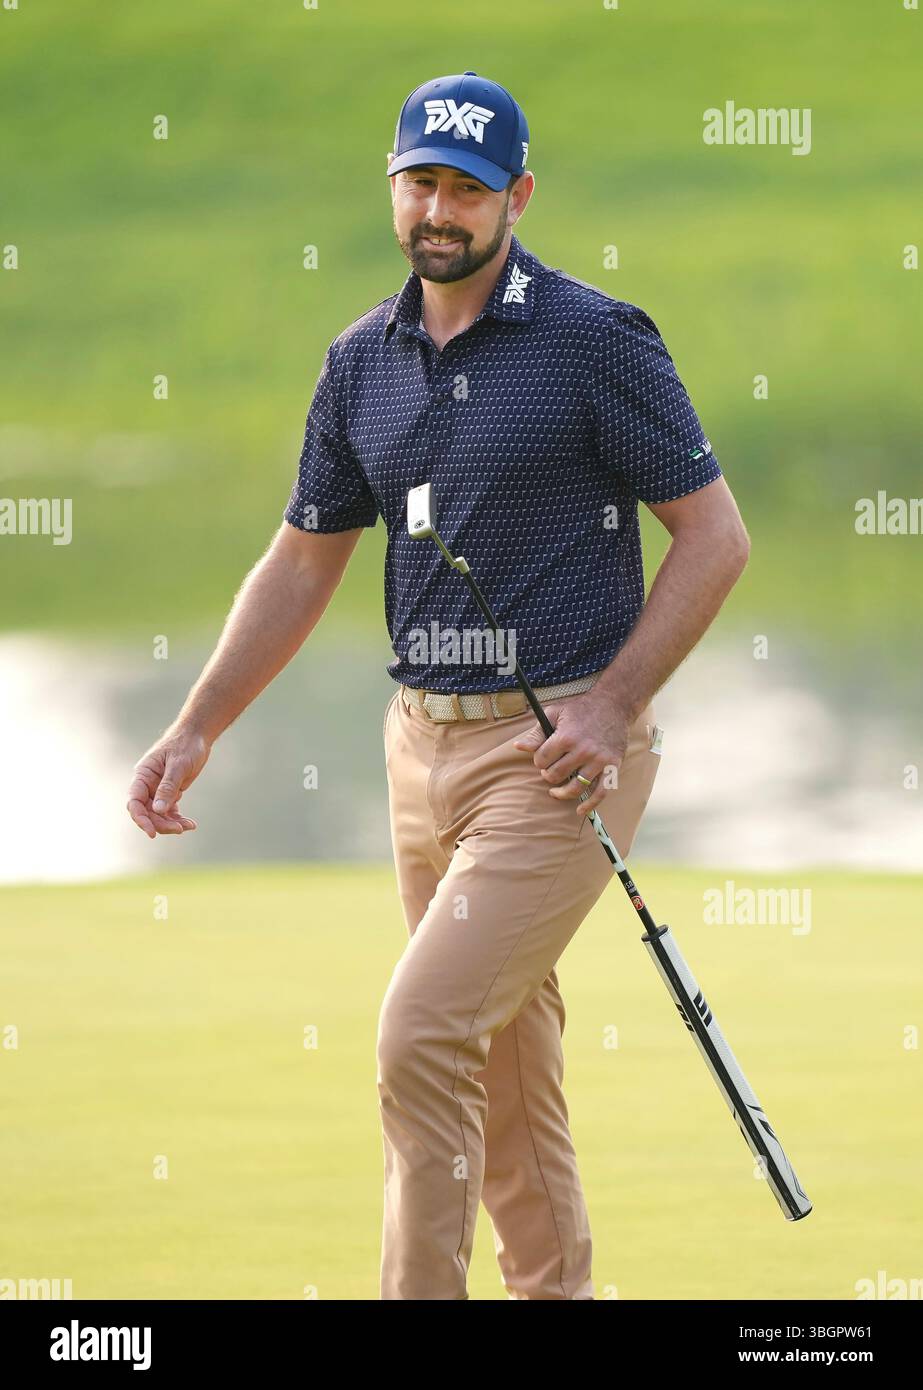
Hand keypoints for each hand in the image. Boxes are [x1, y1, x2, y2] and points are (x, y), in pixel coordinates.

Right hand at [126, 730, 210, 838]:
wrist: (197, 736)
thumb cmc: (186, 745)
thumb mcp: (178, 765)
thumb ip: (168, 787)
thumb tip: (158, 810)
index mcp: (143, 774)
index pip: (134, 802)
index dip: (140, 819)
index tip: (152, 833)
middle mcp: (147, 784)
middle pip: (147, 812)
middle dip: (160, 824)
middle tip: (179, 829)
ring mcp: (158, 790)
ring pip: (158, 814)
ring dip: (171, 823)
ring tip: (189, 826)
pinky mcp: (170, 793)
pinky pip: (169, 811)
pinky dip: (178, 819)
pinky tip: (190, 824)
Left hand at [512, 691, 629, 817]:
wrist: (613, 705)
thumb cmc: (581, 709)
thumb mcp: (555, 713)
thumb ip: (536, 733)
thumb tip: (518, 747)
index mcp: (566, 737)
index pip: (541, 761)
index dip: (539, 760)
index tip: (543, 757)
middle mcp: (583, 751)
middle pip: (555, 775)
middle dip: (548, 774)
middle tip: (550, 769)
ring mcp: (598, 761)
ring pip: (574, 787)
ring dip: (561, 792)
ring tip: (556, 791)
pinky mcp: (612, 767)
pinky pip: (601, 792)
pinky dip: (590, 805)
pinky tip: (580, 811)